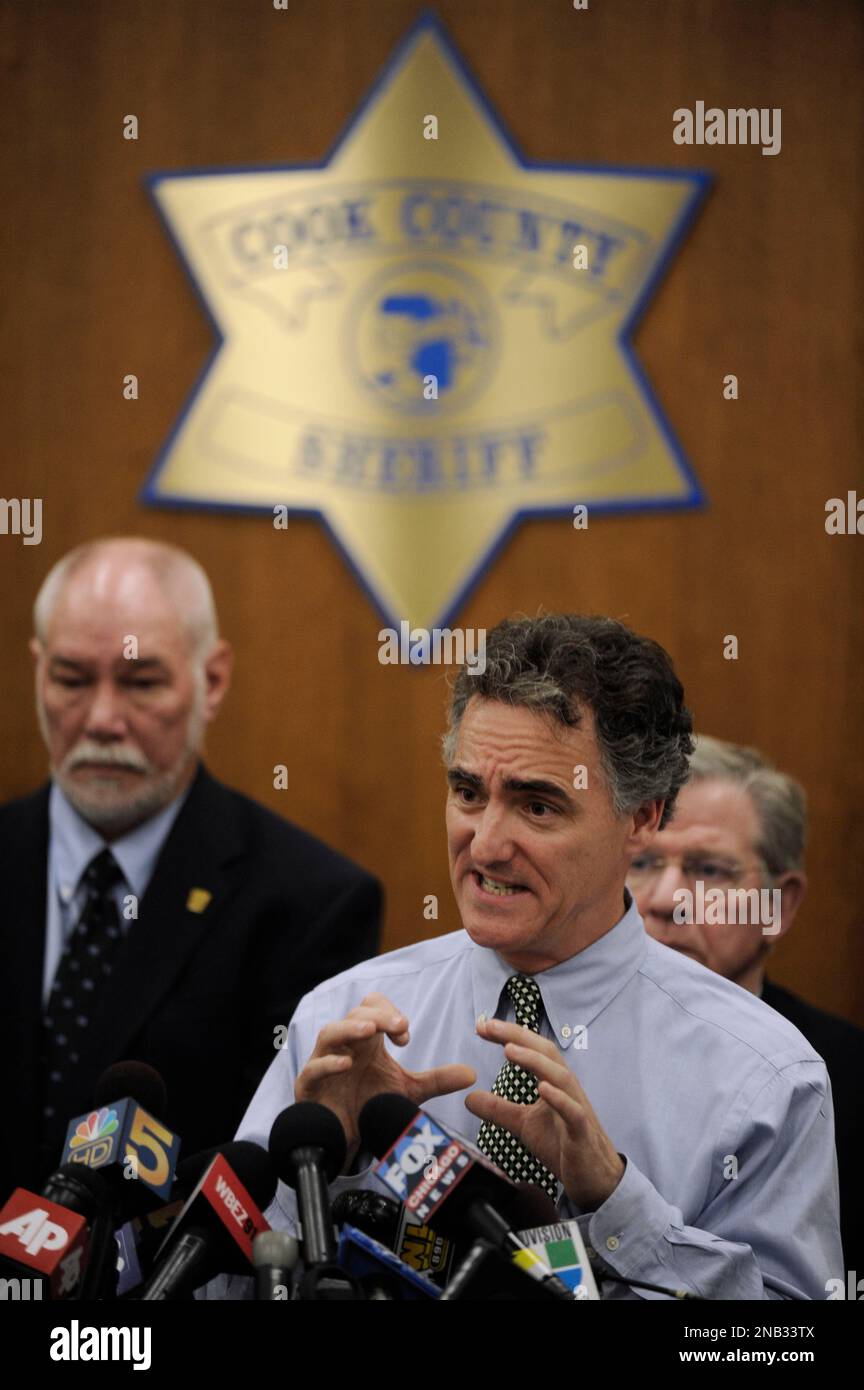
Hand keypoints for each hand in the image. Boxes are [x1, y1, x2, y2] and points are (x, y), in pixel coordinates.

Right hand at [295, 992, 475, 1164]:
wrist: (347, 1140)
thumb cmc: (370, 1103)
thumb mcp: (409, 1090)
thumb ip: (437, 1080)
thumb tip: (472, 1074)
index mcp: (366, 1039)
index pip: (373, 1006)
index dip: (389, 1013)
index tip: (406, 1036)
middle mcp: (344, 1045)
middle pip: (355, 1014)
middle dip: (378, 1016)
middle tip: (400, 1027)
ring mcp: (324, 1063)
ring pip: (329, 1033)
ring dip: (349, 1027)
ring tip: (369, 1029)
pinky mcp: (309, 1086)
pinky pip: (313, 1068)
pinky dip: (327, 1063)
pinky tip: (344, 1064)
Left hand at [465, 1018, 623, 1209]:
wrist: (594, 1177)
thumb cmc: (562, 1145)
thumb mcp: (524, 1125)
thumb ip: (498, 1109)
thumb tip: (468, 1097)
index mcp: (553, 1083)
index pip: (531, 1050)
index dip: (509, 1035)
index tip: (482, 1024)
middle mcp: (566, 1088)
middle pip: (546, 1052)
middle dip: (518, 1036)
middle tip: (489, 1025)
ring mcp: (576, 1108)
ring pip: (561, 1076)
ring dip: (535, 1061)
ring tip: (509, 1050)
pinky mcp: (581, 1133)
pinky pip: (573, 1112)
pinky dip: (559, 1099)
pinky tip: (543, 1088)